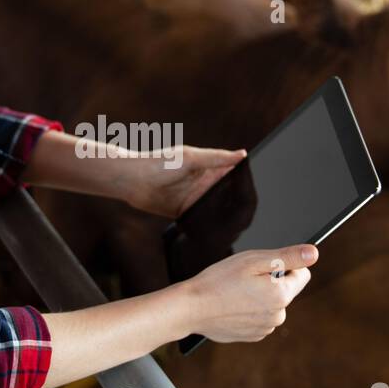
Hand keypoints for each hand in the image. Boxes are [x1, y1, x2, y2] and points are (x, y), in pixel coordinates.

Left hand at [122, 144, 247, 218]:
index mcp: (209, 168)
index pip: (235, 176)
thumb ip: (216, 158)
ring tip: (237, 229)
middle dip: (238, 205)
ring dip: (225, 218)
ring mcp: (196, 199)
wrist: (132, 181)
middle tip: (249, 217)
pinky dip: (209, 227)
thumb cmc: (159, 163)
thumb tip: (242, 154)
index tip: (256, 196)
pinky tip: (217, 233)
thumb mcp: (190, 158)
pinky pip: (202, 221)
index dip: (247, 185)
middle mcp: (205, 184)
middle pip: (229, 196)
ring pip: (218, 211)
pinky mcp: (185, 213)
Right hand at [182, 244, 316, 342]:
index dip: (284, 265)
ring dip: (259, 297)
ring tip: (234, 293)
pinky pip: (259, 317)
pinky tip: (231, 306)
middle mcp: (278, 316)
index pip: (302, 275)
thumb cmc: (218, 281)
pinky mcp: (253, 336)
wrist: (190, 309)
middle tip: (243, 279)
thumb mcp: (253, 261)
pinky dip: (249, 310)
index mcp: (281, 295)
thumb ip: (288, 257)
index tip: (262, 266)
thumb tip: (313, 253)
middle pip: (285, 290)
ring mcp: (265, 329)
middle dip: (270, 282)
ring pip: (271, 304)